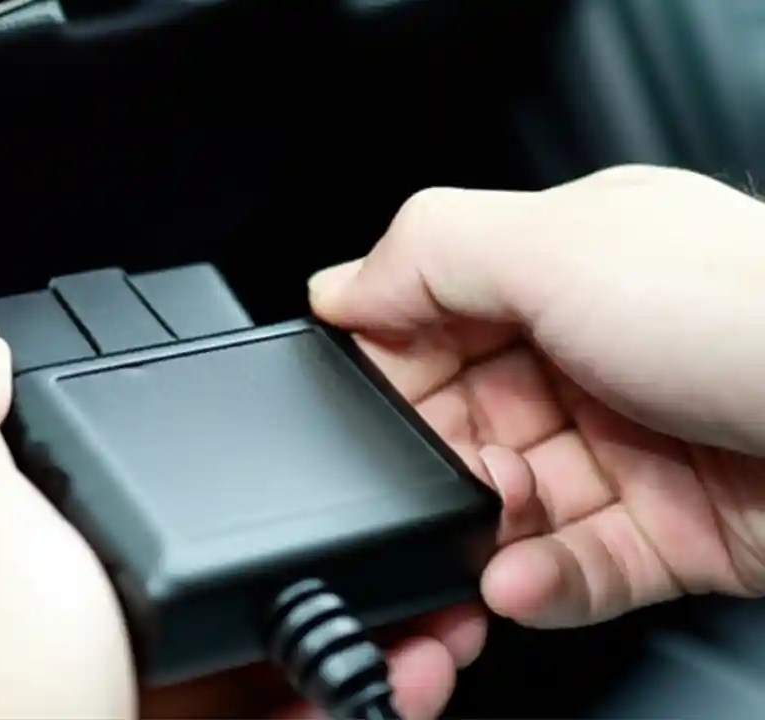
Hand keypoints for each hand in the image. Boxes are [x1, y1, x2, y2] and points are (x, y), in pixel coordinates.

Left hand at [0, 322, 484, 718]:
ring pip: (273, 643)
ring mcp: (136, 697)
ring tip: (431, 619)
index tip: (286, 447)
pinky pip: (290, 714)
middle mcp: (78, 623)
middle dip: (317, 544)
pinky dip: (351, 699)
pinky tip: (397, 682)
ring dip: (364, 623)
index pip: (124, 477)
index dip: (206, 458)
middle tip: (401, 542)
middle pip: (218, 562)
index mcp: (21, 551)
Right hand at [309, 165, 764, 641]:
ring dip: (474, 543)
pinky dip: (535, 587)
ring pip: (502, 513)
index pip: (426, 326)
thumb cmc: (751, 314)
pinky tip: (518, 585)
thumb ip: (429, 258)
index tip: (356, 413)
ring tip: (478, 553)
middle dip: (426, 472)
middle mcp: (587, 360)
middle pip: (455, 430)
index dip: (383, 375)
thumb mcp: (562, 247)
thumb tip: (335, 289)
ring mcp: (626, 452)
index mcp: (556, 275)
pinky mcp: (665, 537)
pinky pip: (567, 572)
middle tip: (431, 489)